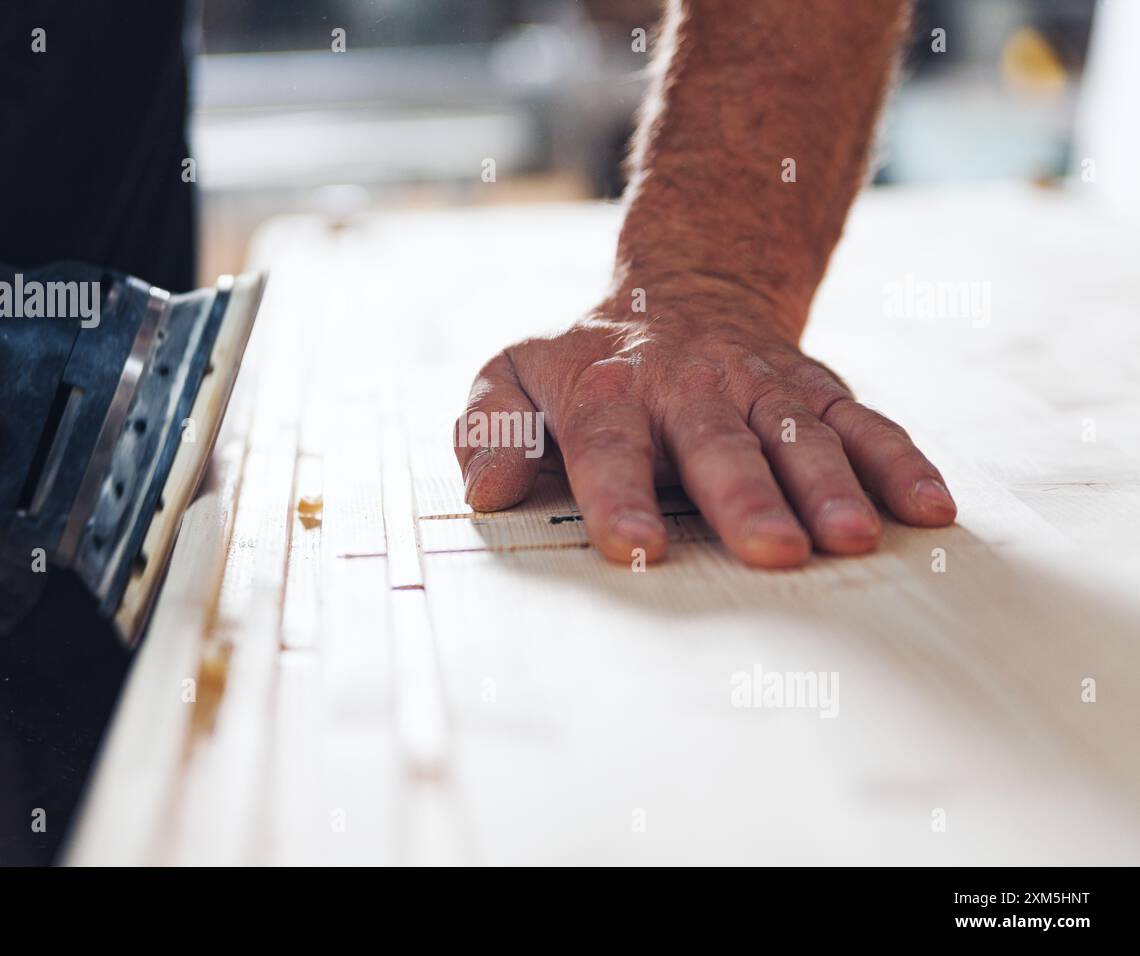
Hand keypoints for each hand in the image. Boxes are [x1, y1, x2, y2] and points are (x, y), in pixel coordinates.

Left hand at [454, 288, 955, 566]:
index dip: (620, 495)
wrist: (682, 292)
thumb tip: (484, 495)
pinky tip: (930, 509)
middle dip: (747, 497)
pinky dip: (899, 462)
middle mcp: (690, 386)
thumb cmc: (587, 363)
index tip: (635, 550)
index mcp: (608, 390)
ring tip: (852, 538)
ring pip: (801, 434)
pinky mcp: (817, 391)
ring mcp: (762, 386)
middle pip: (719, 444)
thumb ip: (489, 430)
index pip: (609, 445)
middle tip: (775, 551)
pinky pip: (864, 424)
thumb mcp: (514, 376)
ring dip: (831, 485)